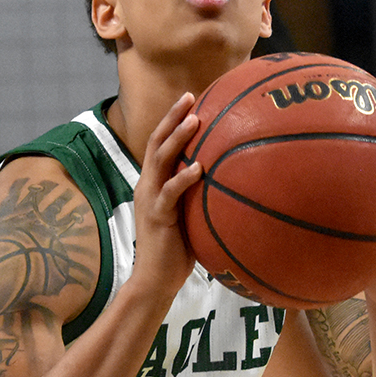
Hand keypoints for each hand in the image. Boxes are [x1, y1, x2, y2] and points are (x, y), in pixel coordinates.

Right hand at [130, 93, 202, 293]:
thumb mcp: (188, 216)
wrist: (154, 280)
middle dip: (172, 117)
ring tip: (195, 121)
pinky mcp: (156, 217)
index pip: (160, 144)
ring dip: (177, 139)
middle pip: (156, 142)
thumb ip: (198, 196)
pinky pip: (170, 193)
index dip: (172, 120)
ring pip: (160, 160)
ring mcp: (150, 200)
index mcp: (153, 184)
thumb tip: (228, 180)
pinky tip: (199, 168)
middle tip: (190, 96)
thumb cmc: (176, 250)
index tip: (190, 99)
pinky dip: (183, 178)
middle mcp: (147, 186)